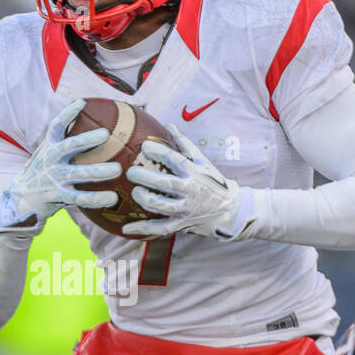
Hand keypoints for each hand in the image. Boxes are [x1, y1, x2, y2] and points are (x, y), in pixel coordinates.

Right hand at [0, 99, 118, 234]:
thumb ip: (64, 144)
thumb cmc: (43, 173)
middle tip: (106, 134)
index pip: (56, 126)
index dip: (68, 113)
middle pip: (69, 146)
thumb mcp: (48, 155)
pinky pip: (80, 197)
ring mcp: (53, 178)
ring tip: (117, 169)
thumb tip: (93, 128)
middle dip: (87, 139)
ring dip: (98, 171)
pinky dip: (97, 198)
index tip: (82, 102)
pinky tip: (112, 198)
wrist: (23, 199)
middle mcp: (50, 160)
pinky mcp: (57, 196)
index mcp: (48, 147)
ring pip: (79, 173)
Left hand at [122, 124, 253, 238]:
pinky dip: (143, 229)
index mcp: (193, 172)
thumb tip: (169, 125)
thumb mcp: (202, 161)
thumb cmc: (211, 181)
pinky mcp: (181, 223)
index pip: (174, 159)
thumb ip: (184, 144)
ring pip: (161, 206)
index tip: (143, 147)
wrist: (228, 208)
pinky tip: (127, 228)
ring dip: (144, 199)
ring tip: (135, 191)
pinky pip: (160, 228)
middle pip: (164, 183)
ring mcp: (185, 208)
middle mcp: (189, 190)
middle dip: (144, 176)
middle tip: (131, 172)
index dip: (157, 151)